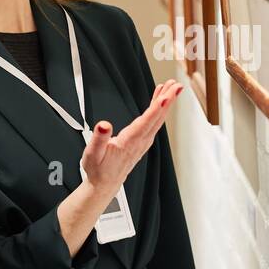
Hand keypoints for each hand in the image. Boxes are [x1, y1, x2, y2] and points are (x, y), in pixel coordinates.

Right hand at [80, 80, 182, 200]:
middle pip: (157, 117)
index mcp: (129, 142)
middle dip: (168, 100)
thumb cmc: (99, 169)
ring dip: (166, 102)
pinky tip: (160, 100)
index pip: (146, 122)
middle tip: (176, 86)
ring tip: (171, 87)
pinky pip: (154, 121)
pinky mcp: (143, 140)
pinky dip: (159, 108)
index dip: (157, 108)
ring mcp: (144, 141)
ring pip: (158, 119)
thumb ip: (98, 139)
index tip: (166, 96)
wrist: (105, 183)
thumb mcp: (92, 154)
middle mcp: (140, 141)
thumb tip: (104, 125)